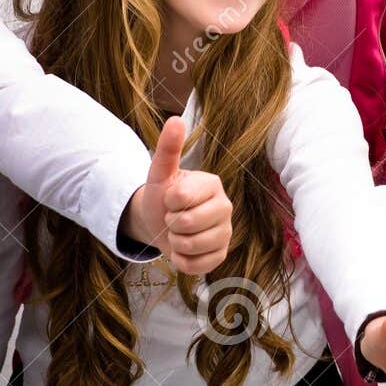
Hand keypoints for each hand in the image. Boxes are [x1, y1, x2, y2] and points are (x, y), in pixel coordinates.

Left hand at [120, 117, 232, 274]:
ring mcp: (226, 232)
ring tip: (177, 233)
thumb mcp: (160, 172)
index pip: (181, 198)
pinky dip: (182, 261)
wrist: (161, 222)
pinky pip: (197, 265)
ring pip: (192, 246)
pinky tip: (184, 249)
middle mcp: (225, 207)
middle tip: (173, 217)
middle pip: (187, 224)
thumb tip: (175, 119)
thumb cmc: (163, 195)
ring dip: (175, 243)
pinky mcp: (222, 255)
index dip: (167, 202)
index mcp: (213, 184)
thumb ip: (167, 148)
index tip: (170, 198)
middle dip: (170, 224)